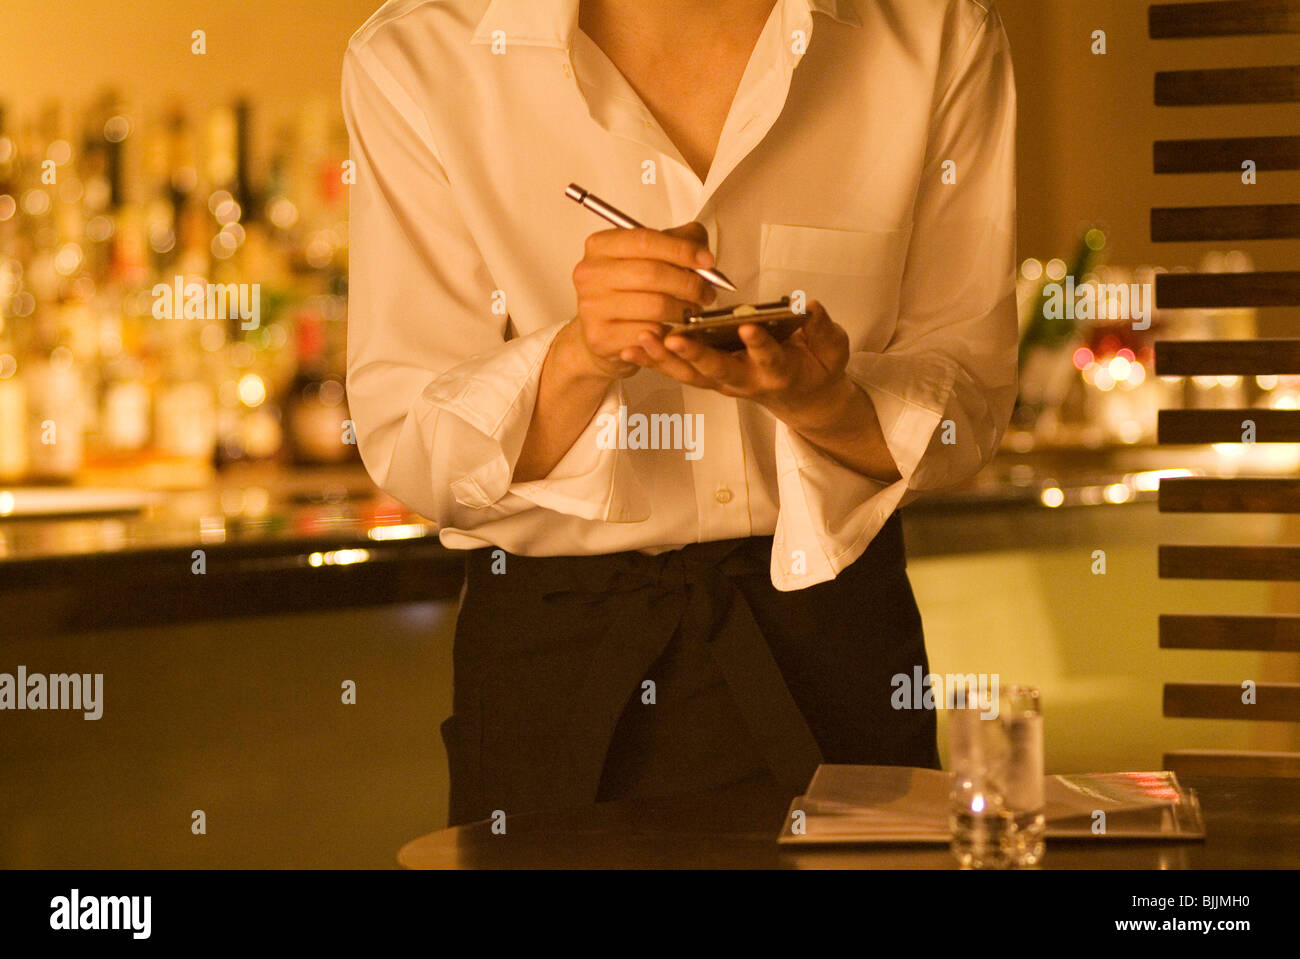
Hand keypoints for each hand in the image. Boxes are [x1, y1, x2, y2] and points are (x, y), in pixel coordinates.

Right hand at [562, 221, 717, 379]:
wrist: (600, 333)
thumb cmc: (626, 293)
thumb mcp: (649, 259)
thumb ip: (677, 244)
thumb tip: (702, 252)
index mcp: (600, 246)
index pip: (645, 240)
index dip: (681, 250)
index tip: (707, 261)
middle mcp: (589, 273)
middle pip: (652, 273)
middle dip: (689, 283)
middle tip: (707, 293)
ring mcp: (591, 306)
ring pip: (655, 306)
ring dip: (684, 310)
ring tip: (693, 311)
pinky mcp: (600, 336)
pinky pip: (649, 333)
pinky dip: (668, 332)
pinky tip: (672, 329)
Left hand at [622, 299, 855, 427]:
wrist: (803, 397)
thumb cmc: (815, 367)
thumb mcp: (832, 349)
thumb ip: (823, 330)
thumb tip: (813, 307)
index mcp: (778, 371)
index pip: (768, 357)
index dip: (759, 344)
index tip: (749, 327)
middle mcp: (745, 381)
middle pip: (717, 371)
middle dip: (695, 355)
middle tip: (674, 337)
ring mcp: (723, 382)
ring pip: (690, 373)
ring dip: (665, 358)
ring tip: (642, 339)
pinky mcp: (707, 378)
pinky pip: (678, 371)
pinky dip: (654, 361)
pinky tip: (631, 348)